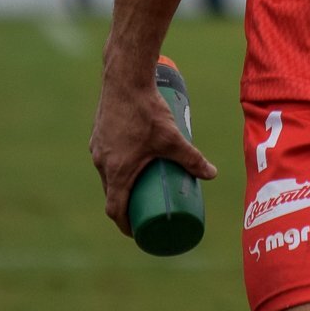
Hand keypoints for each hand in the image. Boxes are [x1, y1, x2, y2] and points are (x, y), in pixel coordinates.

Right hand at [90, 66, 216, 236]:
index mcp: (116, 171)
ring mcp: (97, 147)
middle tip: (145, 211)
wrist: (124, 78)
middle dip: (126, 206)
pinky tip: (128, 160)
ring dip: (121, 185)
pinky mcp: (98, 134)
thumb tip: (211, 174)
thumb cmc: (146, 110)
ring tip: (140, 186)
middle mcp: (101, 162)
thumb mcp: (172, 137)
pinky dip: (116, 166)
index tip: (137, 232)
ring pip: (107, 175)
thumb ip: (192, 157)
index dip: (126, 225)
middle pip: (111, 194)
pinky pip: (105, 158)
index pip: (115, 210)